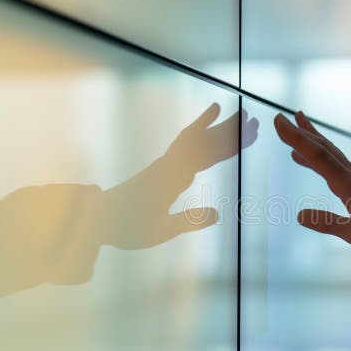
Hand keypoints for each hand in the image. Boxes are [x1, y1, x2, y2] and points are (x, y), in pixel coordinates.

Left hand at [102, 103, 258, 248]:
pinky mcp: (163, 168)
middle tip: (251, 120)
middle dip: (227, 131)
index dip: (228, 144)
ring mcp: (166, 164)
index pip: (205, 154)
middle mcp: (170, 165)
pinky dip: (198, 135)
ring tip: (237, 121)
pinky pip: (185, 147)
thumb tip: (218, 213)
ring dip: (216, 131)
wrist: (99, 217)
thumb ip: (189, 221)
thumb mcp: (161, 230)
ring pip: (195, 141)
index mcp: (172, 177)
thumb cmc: (128, 226)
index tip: (248, 133)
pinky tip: (206, 134)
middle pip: (203, 141)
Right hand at [274, 111, 350, 251]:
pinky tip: (310, 159)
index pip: (317, 156)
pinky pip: (334, 160)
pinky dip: (319, 153)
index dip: (296, 138)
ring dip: (310, 138)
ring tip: (295, 126)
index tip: (279, 122)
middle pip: (322, 147)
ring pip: (329, 151)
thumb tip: (299, 215)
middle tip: (280, 118)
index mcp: (348, 184)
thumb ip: (328, 224)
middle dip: (300, 132)